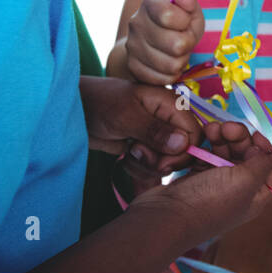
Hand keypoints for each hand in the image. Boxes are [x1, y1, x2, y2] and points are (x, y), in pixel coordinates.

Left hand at [79, 77, 199, 173]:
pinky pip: (152, 167)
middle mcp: (168, 121)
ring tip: (128, 152)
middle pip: (183, 153)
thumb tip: (183, 144)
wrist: (76, 111)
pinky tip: (125, 158)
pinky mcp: (145, 149)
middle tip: (137, 153)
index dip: (183, 153)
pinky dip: (139, 169)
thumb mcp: (126, 115)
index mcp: (171, 105)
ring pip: (167, 163)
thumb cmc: (100, 104)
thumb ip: (154, 130)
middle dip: (161, 162)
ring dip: (147, 166)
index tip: (161, 162)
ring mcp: (157, 136)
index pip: (195, 135)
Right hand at [123, 0, 203, 84]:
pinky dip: (173, 74)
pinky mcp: (134, 67)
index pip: (168, 15)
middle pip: (176, 44)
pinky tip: (170, 62)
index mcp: (150, 4)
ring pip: (172, 65)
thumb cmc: (177, 24)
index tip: (185, 21)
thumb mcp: (189, 11)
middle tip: (185, 40)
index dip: (185, 22)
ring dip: (181, 60)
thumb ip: (189, 3)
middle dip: (188, 44)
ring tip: (178, 52)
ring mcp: (132, 47)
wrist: (153, 42)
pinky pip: (164, 79)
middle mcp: (136, 23)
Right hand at [134, 122, 271, 248]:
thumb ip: (261, 162)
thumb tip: (261, 149)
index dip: (268, 149)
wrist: (166, 216)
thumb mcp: (245, 182)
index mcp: (257, 195)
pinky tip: (202, 135)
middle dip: (241, 138)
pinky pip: (209, 153)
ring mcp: (218, 182)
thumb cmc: (209, 202)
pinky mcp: (199, 176)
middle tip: (227, 128)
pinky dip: (208, 143)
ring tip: (212, 129)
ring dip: (223, 137)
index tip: (256, 136)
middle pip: (249, 154)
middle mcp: (240, 189)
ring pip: (228, 151)